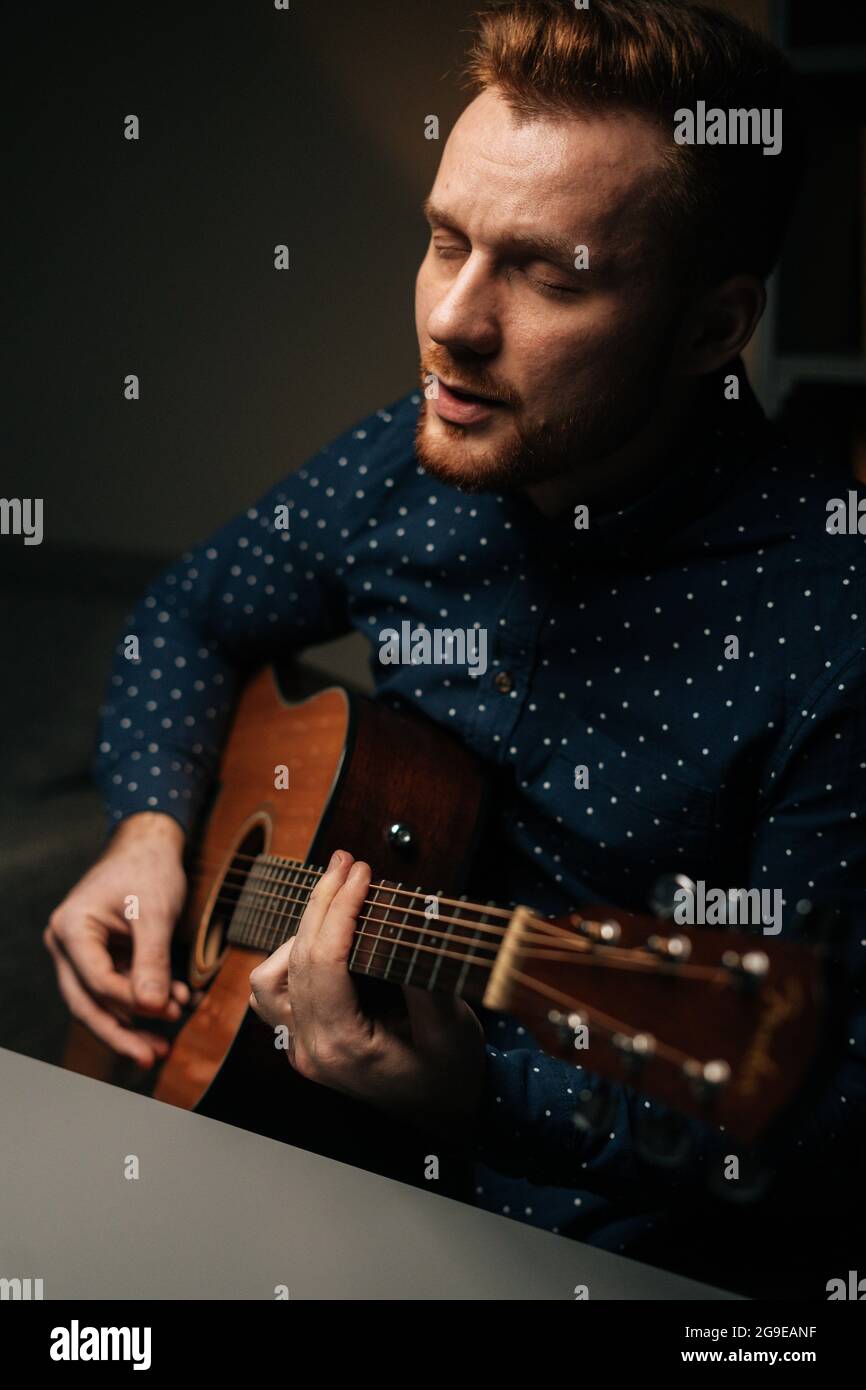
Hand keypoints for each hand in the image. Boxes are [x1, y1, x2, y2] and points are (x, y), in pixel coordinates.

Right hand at [45, 812, 190, 1067]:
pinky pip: (117, 987)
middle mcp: (67, 944)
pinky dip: (145, 998)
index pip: (95, 981)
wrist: (150, 844)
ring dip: (137, 1018)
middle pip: (88, 1003)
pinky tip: (176, 1002)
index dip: (130, 1002)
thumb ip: (152, 961)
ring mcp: (81, 952)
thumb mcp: (155, 912)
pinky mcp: (100, 956)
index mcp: (71, 929)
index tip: (166, 1013)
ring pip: (102, 1001)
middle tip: (154, 1057)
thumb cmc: (149, 868)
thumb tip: (152, 1010)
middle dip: (122, 1033)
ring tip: (172, 1030)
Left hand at [248, 850, 485, 1138]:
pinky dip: (292, 956)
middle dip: (321, 902)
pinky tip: (321, 936)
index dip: (340, 908)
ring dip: (300, 930)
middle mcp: (309, 1049)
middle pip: (296, 959)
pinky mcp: (302, 1040)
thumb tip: (407, 918)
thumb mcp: (451, 1028)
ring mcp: (299, 1048)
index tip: (361, 872)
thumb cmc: (452, 1074)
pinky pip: (275, 992)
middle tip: (347, 863)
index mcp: (341, 1046)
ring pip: (270, 975)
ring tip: (335, 897)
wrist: (449, 1113)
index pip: (324, 961)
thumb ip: (424, 977)